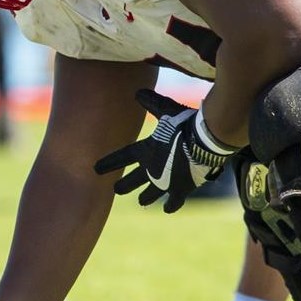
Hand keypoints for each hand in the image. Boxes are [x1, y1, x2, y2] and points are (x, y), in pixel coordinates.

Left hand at [95, 90, 236, 213]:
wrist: (204, 142)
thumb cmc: (185, 123)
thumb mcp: (166, 109)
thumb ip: (152, 102)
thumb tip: (138, 91)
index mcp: (145, 151)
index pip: (122, 157)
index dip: (109, 163)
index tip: (95, 170)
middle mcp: (152, 169)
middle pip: (133, 179)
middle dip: (124, 185)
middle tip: (116, 190)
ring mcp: (166, 182)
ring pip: (151, 193)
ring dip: (145, 196)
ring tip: (141, 201)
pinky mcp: (182, 189)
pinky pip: (174, 200)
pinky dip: (171, 204)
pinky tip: (167, 209)